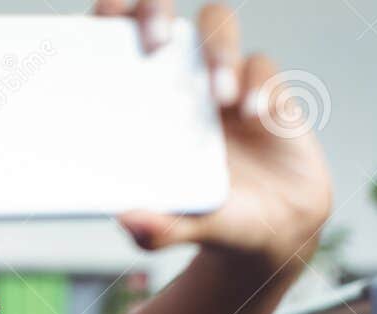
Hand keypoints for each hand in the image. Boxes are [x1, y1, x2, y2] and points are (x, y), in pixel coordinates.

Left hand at [96, 1, 333, 267]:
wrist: (271, 229)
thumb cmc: (209, 216)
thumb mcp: (179, 227)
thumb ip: (156, 226)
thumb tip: (129, 220)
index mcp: (139, 100)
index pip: (117, 38)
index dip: (110, 14)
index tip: (105, 14)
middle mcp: (177, 77)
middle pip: (161, 10)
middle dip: (154, 8)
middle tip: (155, 42)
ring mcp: (220, 77)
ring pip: (215, 24)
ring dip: (215, 52)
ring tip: (219, 99)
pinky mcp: (264, 86)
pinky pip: (260, 63)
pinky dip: (257, 84)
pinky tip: (254, 115)